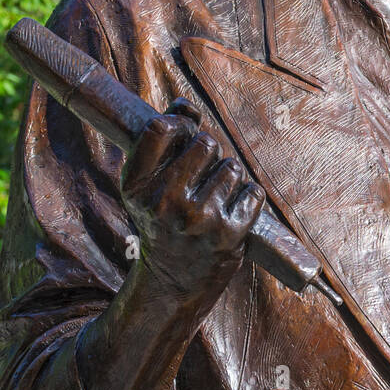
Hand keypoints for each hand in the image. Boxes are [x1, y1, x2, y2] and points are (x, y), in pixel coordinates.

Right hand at [118, 96, 263, 307]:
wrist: (171, 283)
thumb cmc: (162, 222)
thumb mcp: (148, 185)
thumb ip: (164, 140)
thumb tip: (187, 105)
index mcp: (137, 186)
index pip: (161, 128)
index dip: (179, 124)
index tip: (184, 136)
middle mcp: (164, 201)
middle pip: (207, 143)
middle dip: (211, 155)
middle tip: (201, 180)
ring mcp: (198, 218)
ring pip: (233, 167)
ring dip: (229, 179)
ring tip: (214, 201)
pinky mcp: (228, 234)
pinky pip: (253, 191)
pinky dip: (248, 199)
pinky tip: (231, 214)